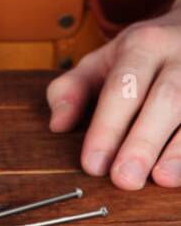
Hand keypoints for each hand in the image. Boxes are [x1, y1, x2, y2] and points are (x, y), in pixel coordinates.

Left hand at [47, 0, 180, 189]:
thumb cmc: (142, 54)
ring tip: (162, 179)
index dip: (107, 128)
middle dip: (143, 142)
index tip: (92, 164)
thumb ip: (73, 89)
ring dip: (180, 150)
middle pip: (165, 99)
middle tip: (124, 179)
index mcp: (144, 45)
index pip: (122, 88)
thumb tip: (57, 124)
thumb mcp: (102, 59)